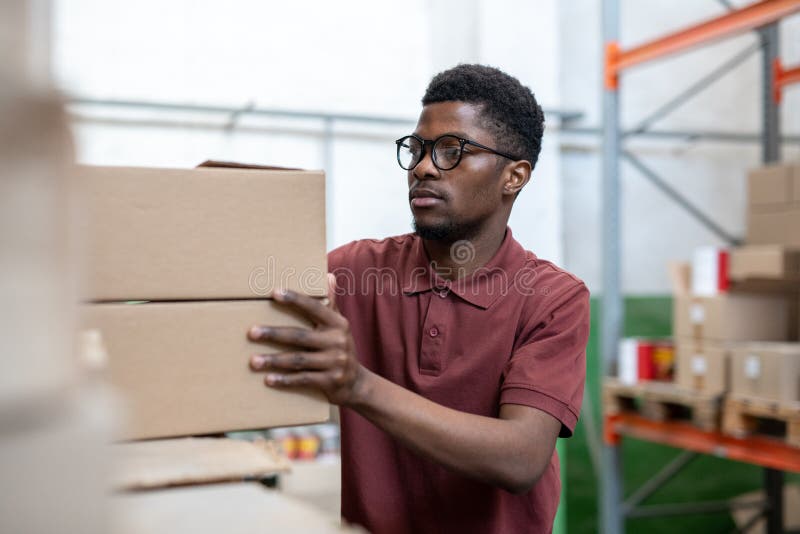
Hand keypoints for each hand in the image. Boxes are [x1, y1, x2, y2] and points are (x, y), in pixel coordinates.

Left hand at [248, 274, 365, 405]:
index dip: (295, 300)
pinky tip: (268, 379)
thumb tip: (328, 276)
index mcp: (338, 324)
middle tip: (251, 332)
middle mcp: (338, 341)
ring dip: (274, 360)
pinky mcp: (330, 381)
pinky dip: (285, 380)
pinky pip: (303, 379)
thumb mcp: (338, 326)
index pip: (314, 308)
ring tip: (253, 361)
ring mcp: (335, 362)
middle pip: (300, 336)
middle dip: (274, 334)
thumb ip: (330, 304)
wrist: (356, 383)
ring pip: (298, 360)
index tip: (274, 293)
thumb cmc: (339, 348)